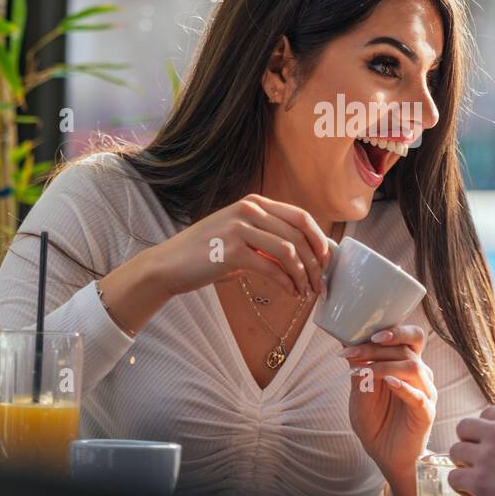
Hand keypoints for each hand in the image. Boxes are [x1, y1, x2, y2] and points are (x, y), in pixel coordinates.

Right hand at [144, 193, 330, 299]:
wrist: (168, 265)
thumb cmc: (206, 254)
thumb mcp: (239, 235)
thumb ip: (266, 238)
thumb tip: (303, 255)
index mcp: (254, 203)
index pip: (301, 216)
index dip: (319, 239)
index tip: (326, 260)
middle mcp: (249, 210)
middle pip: (299, 235)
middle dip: (315, 263)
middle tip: (319, 284)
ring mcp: (239, 228)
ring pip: (289, 251)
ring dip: (303, 275)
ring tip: (304, 292)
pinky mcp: (231, 251)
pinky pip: (271, 268)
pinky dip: (286, 282)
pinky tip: (289, 292)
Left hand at [343, 325, 435, 480]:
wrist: (384, 455)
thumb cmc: (375, 420)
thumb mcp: (360, 390)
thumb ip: (359, 366)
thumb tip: (345, 337)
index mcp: (407, 365)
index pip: (408, 337)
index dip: (391, 330)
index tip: (362, 333)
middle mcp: (420, 375)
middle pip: (409, 349)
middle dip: (379, 347)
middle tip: (354, 351)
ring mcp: (425, 394)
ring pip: (414, 368)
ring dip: (385, 365)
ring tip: (363, 371)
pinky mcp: (426, 414)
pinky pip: (419, 397)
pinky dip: (404, 387)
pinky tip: (388, 382)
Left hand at [448, 406, 494, 495]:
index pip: (487, 414)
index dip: (486, 432)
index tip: (493, 448)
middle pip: (465, 427)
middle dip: (470, 444)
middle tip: (481, 462)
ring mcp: (489, 454)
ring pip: (455, 451)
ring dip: (465, 466)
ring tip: (481, 481)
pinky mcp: (480, 480)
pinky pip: (455, 477)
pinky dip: (463, 488)